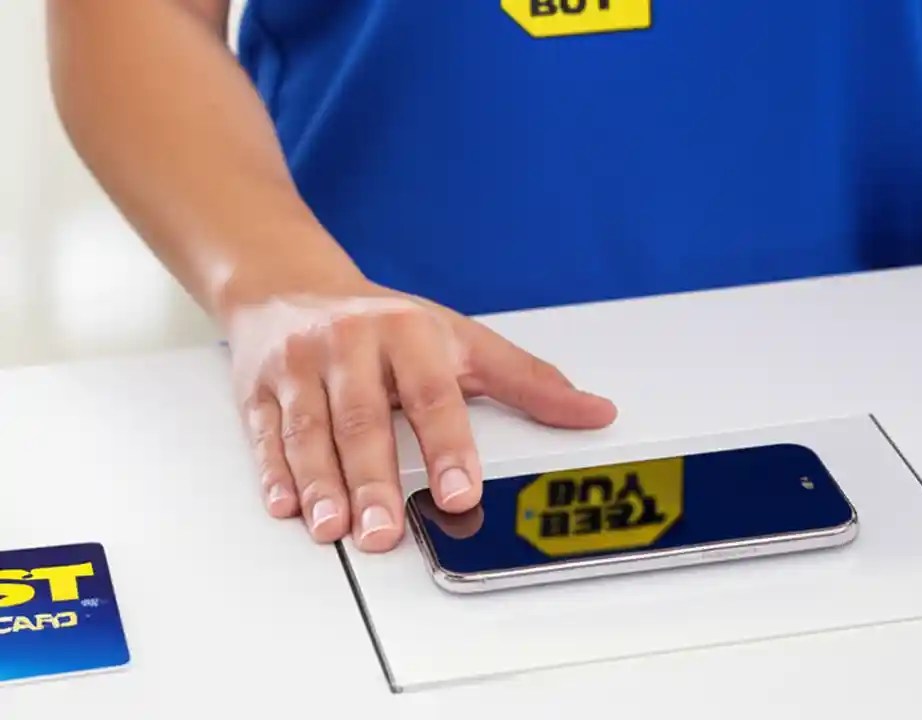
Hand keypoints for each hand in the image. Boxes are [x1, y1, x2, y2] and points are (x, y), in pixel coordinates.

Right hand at [223, 278, 617, 551]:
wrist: (289, 283)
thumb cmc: (386, 322)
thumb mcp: (462, 341)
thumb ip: (528, 382)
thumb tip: (595, 412)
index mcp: (408, 333)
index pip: (433, 396)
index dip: (448, 446)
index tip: (460, 492)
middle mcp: (351, 345)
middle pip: (364, 421)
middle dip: (375, 481)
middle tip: (386, 532)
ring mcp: (299, 366)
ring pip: (310, 431)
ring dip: (322, 485)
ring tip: (334, 529)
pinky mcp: (256, 387)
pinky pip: (265, 433)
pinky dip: (274, 472)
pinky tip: (287, 505)